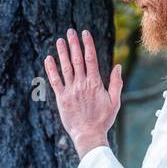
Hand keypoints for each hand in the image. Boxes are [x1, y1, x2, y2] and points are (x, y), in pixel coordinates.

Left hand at [44, 28, 122, 158]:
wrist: (89, 135)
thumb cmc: (103, 120)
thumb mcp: (115, 101)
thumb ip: (116, 83)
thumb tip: (118, 66)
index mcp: (95, 83)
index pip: (91, 58)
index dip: (87, 44)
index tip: (84, 33)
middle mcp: (82, 84)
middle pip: (77, 59)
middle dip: (74, 44)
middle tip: (70, 32)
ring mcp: (70, 91)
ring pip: (65, 67)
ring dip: (62, 53)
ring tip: (59, 41)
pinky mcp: (61, 98)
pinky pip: (55, 81)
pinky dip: (51, 69)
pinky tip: (48, 59)